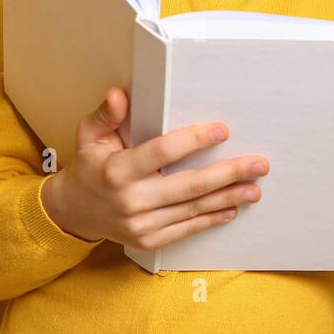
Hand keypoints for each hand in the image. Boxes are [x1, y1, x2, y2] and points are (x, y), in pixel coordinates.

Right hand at [41, 86, 269, 249]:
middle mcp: (130, 200)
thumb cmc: (90, 165)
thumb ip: (107, 114)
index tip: (222, 130)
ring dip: (228, 198)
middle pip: (188, 185)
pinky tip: (232, 208)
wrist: (75, 211)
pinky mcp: (148, 240)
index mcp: (117, 170)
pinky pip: (186, 228)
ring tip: (254, 188)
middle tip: (258, 164)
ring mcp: (140, 224)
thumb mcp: (89, 135)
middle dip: (228, 173)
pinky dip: (211, 218)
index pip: (161, 152)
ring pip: (193, 208)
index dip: (193, 140)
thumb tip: (120, 93)